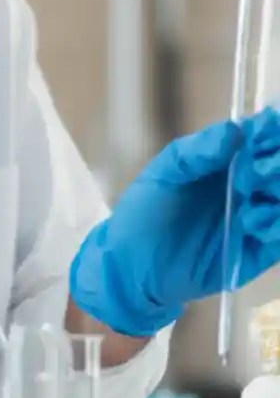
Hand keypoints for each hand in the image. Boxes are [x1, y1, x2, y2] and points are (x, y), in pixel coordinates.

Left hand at [71, 109, 279, 335]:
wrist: (132, 267)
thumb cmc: (143, 214)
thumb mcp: (164, 175)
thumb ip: (197, 151)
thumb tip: (237, 129)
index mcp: (227, 162)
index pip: (264, 139)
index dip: (270, 134)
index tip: (264, 137)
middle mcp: (248, 186)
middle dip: (278, 165)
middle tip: (255, 174)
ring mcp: (255, 218)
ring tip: (249, 203)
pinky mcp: (258, 251)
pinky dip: (278, 227)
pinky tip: (252, 225)